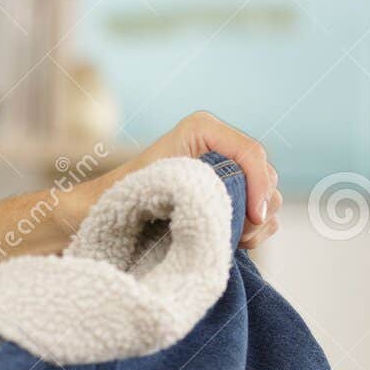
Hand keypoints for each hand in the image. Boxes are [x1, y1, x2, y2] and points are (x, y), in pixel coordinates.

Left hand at [107, 111, 281, 249]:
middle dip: (257, 209)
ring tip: (228, 239)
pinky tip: (229, 240)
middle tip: (237, 235)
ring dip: (255, 224)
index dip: (259, 186)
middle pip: (265, 175)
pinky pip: (260, 213)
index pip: (251, 153)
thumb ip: (208, 183)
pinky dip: (252, 230)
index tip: (254, 217)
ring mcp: (227, 171)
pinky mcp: (228, 195)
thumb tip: (253, 209)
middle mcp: (219, 144)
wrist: (102, 211)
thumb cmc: (122, 194)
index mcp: (203, 129)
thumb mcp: (161, 180)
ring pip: (267, 197)